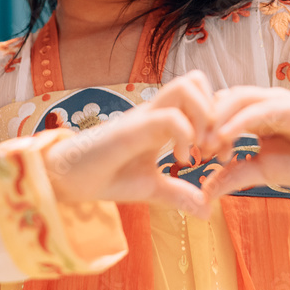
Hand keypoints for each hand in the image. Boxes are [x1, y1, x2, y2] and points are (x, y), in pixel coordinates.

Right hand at [43, 71, 215, 218]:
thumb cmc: (108, 176)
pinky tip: (181, 159)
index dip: (219, 120)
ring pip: (187, 85)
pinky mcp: (133, 127)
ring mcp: (144, 115)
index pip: (201, 94)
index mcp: (163, 120)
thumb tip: (206, 210)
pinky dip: (185, 136)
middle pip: (196, 80)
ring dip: (203, 116)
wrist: (70, 179)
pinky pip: (170, 117)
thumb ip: (179, 194)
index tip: (219, 155)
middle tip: (212, 148)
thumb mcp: (152, 188)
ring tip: (198, 149)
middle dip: (215, 112)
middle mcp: (156, 111)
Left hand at [199, 86, 289, 199]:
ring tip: (205, 145)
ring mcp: (280, 101)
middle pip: (223, 99)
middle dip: (204, 121)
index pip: (219, 109)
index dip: (201, 128)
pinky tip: (225, 138)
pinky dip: (239, 122)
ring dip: (217, 120)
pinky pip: (260, 109)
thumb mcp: (265, 171)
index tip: (190, 154)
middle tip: (192, 149)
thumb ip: (236, 175)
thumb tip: (205, 191)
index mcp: (255, 114)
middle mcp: (265, 102)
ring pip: (238, 98)